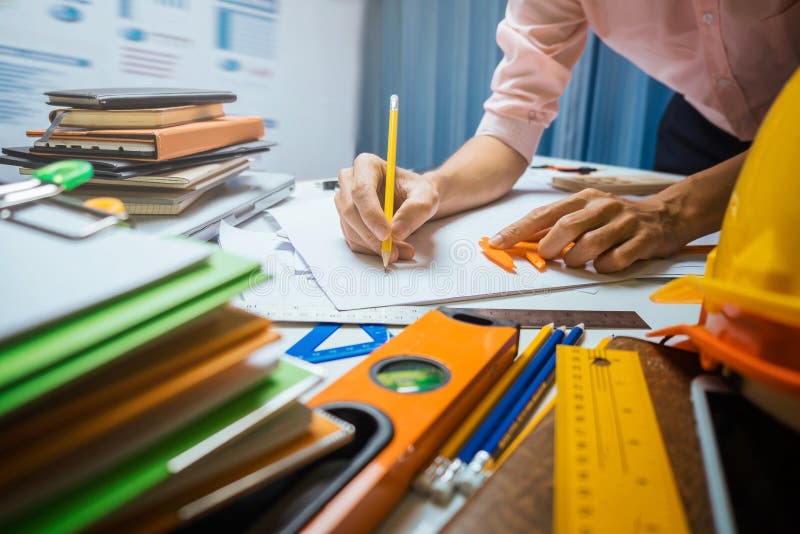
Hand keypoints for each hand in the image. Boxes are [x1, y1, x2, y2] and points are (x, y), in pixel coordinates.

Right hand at [334, 153, 439, 260]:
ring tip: (400, 250)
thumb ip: (416, 209)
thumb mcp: (426, 196)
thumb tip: (397, 231)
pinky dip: (371, 250)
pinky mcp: (346, 221)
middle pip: (350, 211)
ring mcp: (344, 202)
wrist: (412, 200)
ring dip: (374, 246)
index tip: (386, 234)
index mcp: (366, 165)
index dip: (371, 214)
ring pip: (351, 229)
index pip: (361, 190)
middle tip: (393, 249)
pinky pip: (353, 240)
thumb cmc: (415, 191)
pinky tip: (391, 249)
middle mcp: (349, 181)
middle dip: (372, 236)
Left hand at [488, 188, 682, 271]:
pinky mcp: (643, 240)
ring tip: (579, 261)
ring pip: (589, 246)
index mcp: (583, 199)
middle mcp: (602, 206)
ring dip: (576, 260)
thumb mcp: (587, 214)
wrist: (667, 215)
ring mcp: (624, 222)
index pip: (542, 214)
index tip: (495, 243)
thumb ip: (557, 226)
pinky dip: (603, 268)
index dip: (517, 230)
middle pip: (565, 227)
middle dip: (551, 247)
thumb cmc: (616, 219)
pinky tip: (604, 264)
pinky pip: (614, 260)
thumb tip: (521, 241)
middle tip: (551, 256)